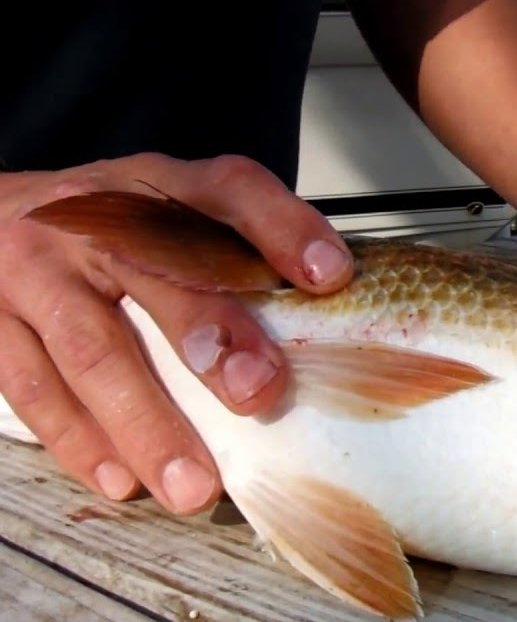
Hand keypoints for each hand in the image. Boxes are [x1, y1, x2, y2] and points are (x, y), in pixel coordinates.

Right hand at [0, 154, 352, 513]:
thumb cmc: (114, 234)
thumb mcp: (173, 218)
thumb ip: (236, 259)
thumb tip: (328, 339)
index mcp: (160, 186)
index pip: (229, 190)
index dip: (282, 228)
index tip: (330, 275)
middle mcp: (96, 219)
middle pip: (157, 271)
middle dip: (212, 336)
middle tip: (260, 393)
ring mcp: (33, 268)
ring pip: (91, 348)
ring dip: (147, 423)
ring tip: (194, 485)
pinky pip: (32, 386)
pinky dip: (79, 440)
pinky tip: (122, 480)